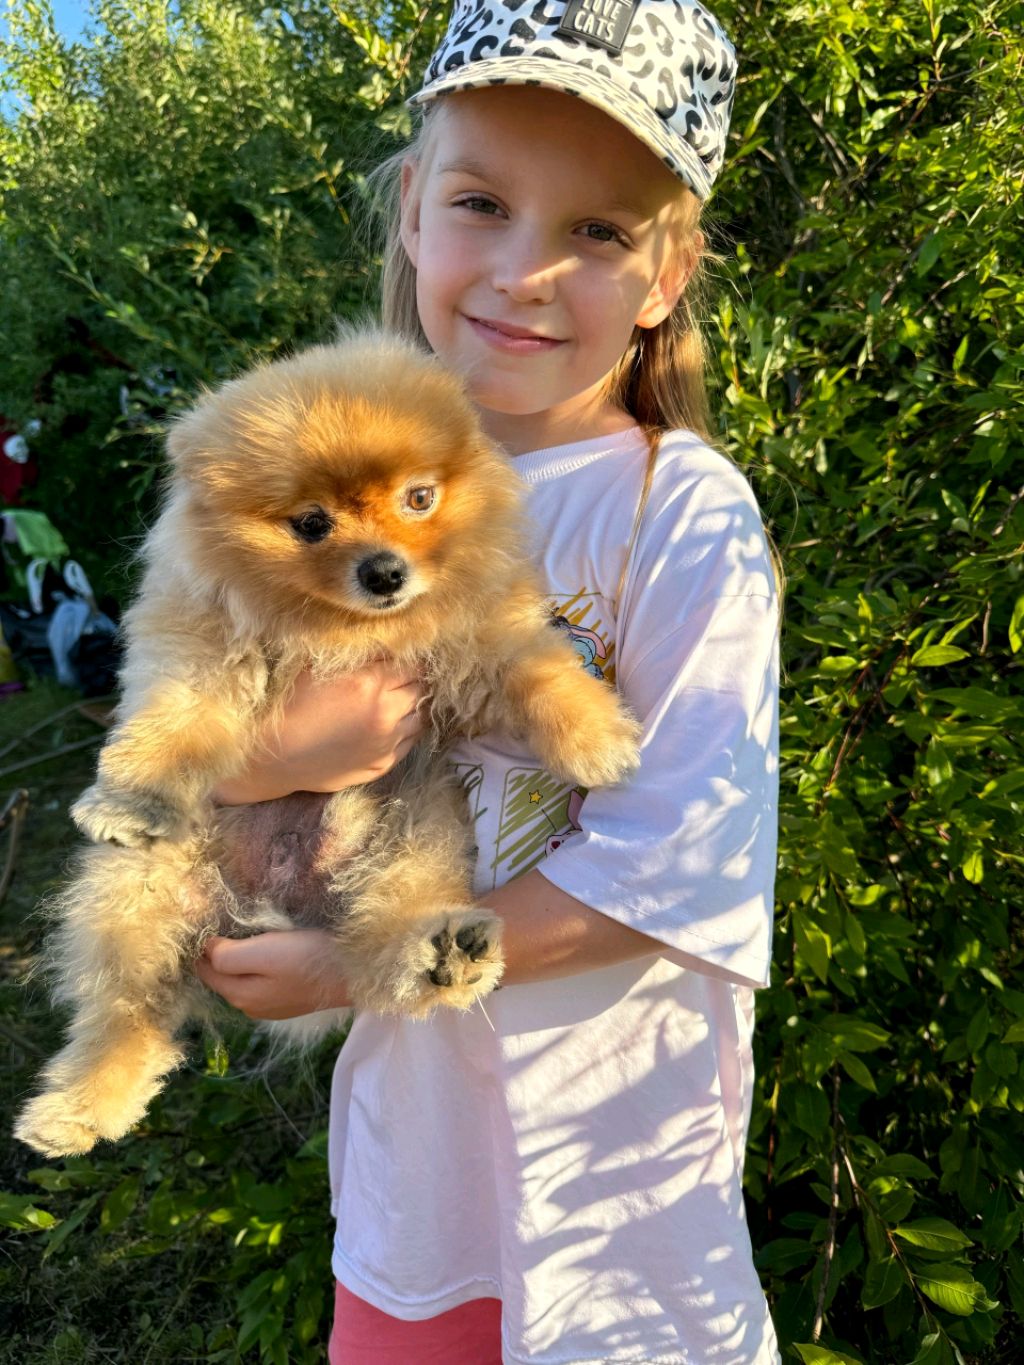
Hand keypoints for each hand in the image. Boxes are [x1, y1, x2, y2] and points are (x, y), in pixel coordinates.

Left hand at [194, 930, 350, 1019]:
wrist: (355, 974)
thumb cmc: (308, 958)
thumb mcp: (263, 952)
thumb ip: (227, 955)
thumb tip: (206, 949)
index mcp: (239, 996)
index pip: (204, 969)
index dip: (203, 945)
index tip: (211, 920)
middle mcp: (250, 1007)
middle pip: (222, 975)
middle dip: (219, 952)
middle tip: (228, 922)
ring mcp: (271, 1007)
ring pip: (241, 978)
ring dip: (239, 958)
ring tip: (247, 932)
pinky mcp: (289, 1000)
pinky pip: (261, 981)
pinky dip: (258, 966)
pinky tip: (270, 950)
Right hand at [215, 663, 426, 802]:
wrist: (273, 756)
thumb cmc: (290, 706)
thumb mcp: (318, 668)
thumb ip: (355, 655)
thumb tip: (383, 642)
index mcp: (370, 684)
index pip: (412, 664)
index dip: (408, 659)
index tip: (401, 658)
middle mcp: (385, 713)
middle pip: (420, 689)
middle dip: (413, 680)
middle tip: (401, 677)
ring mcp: (387, 742)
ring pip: (420, 716)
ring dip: (413, 706)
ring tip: (399, 700)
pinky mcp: (383, 764)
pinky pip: (410, 741)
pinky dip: (406, 730)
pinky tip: (392, 724)